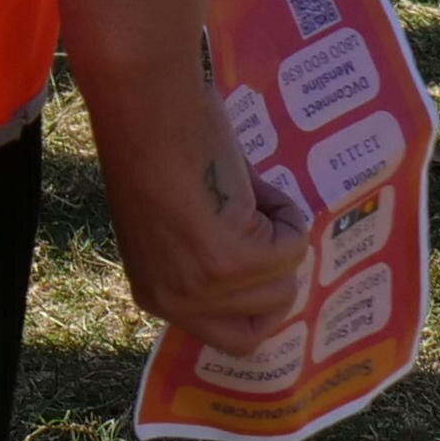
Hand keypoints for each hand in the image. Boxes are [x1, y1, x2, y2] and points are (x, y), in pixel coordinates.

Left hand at [88, 71, 316, 359]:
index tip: (273, 270)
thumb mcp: (178, 224)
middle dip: (276, 261)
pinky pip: (294, 247)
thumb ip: (210, 259)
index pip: (234, 339)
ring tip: (242, 189)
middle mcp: (174, 301)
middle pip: (269, 313)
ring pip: (286, 279)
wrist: (145, 101)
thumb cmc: (159, 143)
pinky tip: (247, 180)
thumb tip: (272, 279)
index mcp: (156, 294)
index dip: (263, 303)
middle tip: (253, 212)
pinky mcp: (231, 261)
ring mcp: (202, 286)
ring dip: (280, 230)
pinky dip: (286, 211)